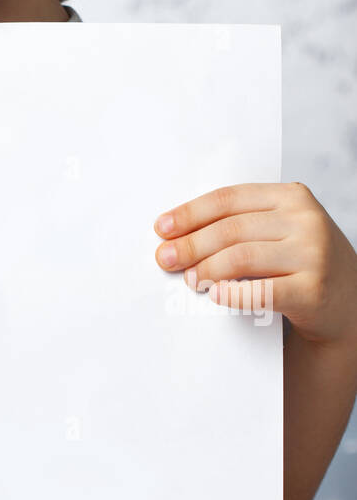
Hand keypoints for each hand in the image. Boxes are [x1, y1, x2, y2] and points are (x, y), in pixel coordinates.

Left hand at [153, 182, 356, 345]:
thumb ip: (240, 224)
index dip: (191, 213)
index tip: (162, 227)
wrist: (348, 304)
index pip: (229, 199)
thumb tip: (177, 235)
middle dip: (191, 244)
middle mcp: (306, 220)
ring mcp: (313, 254)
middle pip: (232, 228)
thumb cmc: (300, 263)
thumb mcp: (280, 230)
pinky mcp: (314, 289)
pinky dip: (233, 293)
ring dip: (207, 269)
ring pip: (242, 257)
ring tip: (190, 279)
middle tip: (165, 258)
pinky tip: (216, 295)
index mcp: (292, 196)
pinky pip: (263, 291)